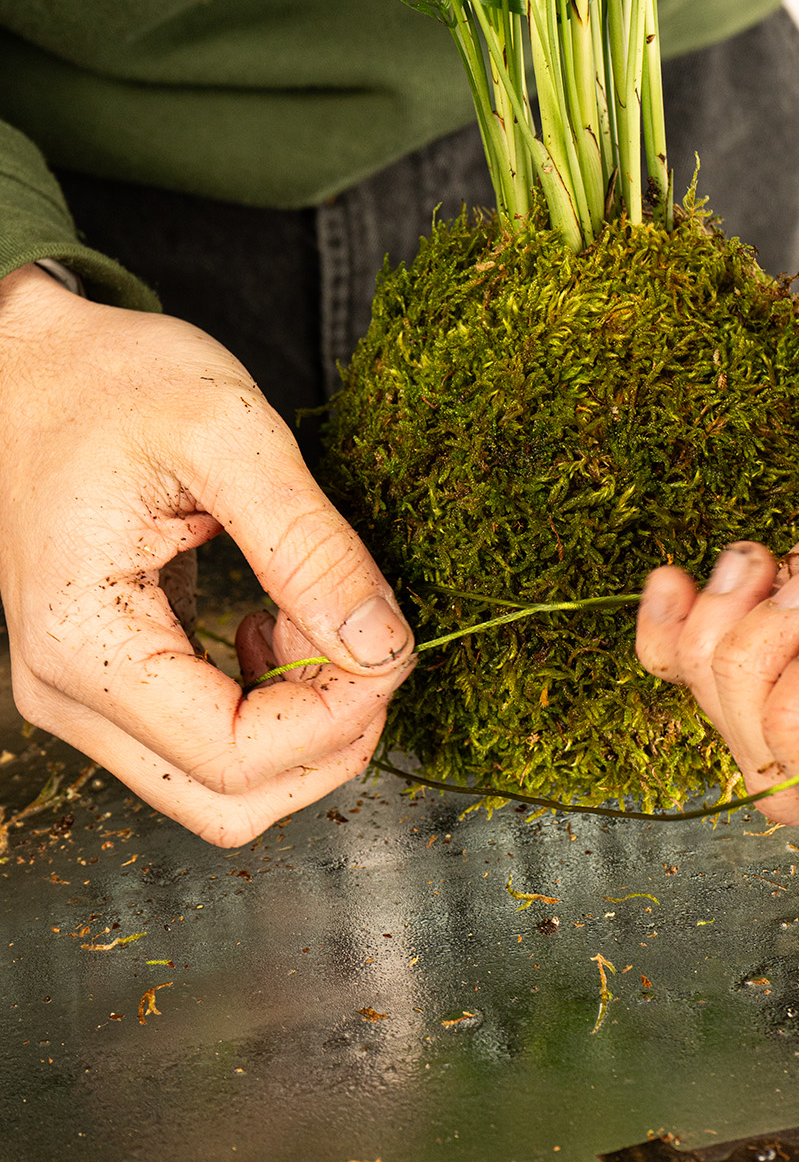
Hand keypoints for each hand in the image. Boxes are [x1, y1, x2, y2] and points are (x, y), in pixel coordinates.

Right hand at [0, 265, 413, 845]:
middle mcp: (67, 693)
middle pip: (229, 800)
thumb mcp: (230, 433)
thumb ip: (311, 545)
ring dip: (302, 731)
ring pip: (221, 788)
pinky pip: (206, 746)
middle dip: (327, 740)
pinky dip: (270, 712)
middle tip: (367, 645)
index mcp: (86, 641)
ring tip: (318, 626)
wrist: (38, 368)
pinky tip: (279, 630)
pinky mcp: (109, 684)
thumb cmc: (116, 383)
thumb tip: (382, 647)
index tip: (391, 649)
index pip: (234, 757)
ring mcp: (83, 697)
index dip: (336, 721)